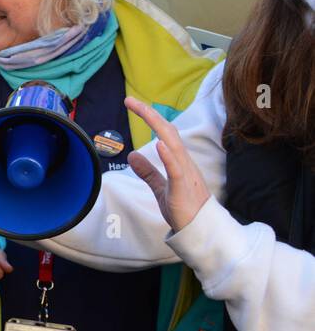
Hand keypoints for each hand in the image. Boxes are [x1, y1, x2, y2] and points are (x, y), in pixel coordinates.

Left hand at [124, 96, 209, 232]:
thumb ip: (148, 172)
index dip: (150, 118)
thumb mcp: (161, 188)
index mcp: (178, 162)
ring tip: (143, 111)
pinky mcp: (183, 188)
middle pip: (168, 132)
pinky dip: (168, 155)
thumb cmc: (184, 209)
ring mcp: (185, 174)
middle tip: (129, 100)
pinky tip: (159, 144)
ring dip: (158, 127)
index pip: (164, 134)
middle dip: (150, 115)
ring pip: (173, 145)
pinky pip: (176, 169)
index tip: (132, 104)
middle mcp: (183, 163)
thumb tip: (132, 155)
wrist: (201, 230)